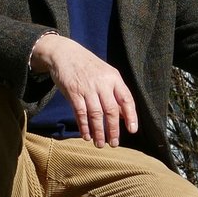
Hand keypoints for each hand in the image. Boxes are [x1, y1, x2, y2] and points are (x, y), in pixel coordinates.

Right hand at [31, 32, 138, 146]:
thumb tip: (123, 115)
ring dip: (98, 131)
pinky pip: (80, 112)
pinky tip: (87, 135)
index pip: (126, 99)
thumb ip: (114, 93)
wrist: (65, 53)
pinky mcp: (73, 92)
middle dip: (113, 130)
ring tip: (100, 143)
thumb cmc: (88, 66)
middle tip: (114, 143)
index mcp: (114, 78)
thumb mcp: (105, 74)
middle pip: (111, 110)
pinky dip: (84, 126)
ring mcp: (87, 88)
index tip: (132, 130)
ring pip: (96, 114)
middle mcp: (102, 83)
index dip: (131, 116)